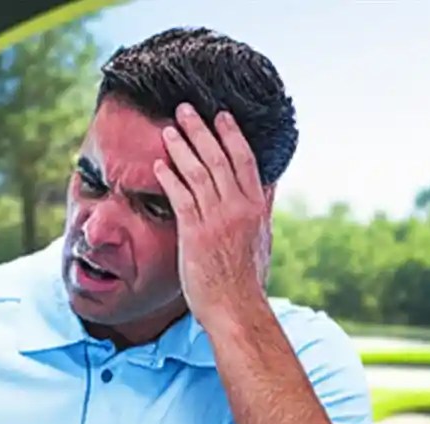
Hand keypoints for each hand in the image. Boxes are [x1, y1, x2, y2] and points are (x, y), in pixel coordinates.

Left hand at [152, 103, 272, 326]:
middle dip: (201, 131)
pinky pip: (181, 197)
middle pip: (219, 158)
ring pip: (199, 173)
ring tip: (168, 129)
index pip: (245, 161)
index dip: (232, 135)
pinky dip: (169, 178)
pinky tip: (159, 165)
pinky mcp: (196, 234)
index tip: (221, 115)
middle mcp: (238, 208)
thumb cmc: (246, 279)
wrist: (236, 308)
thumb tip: (270, 182)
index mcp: (255, 207)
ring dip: (182, 148)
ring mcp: (217, 220)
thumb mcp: (263, 237)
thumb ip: (263, 206)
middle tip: (186, 109)